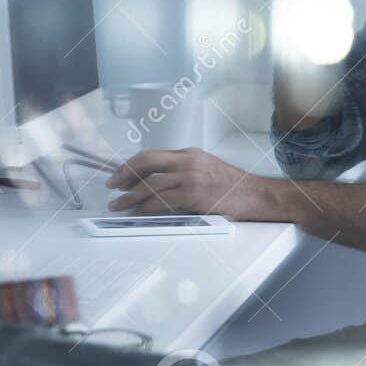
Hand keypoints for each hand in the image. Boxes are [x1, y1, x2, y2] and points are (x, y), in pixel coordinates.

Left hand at [106, 149, 273, 220]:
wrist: (254, 195)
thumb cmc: (231, 186)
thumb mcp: (205, 168)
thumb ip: (182, 170)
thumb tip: (154, 182)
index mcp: (190, 154)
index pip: (151, 155)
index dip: (130, 165)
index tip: (118, 175)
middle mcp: (188, 162)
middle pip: (146, 162)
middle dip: (124, 175)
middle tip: (112, 187)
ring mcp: (190, 177)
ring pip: (150, 184)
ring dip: (129, 196)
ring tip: (118, 205)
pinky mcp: (193, 194)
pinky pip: (161, 200)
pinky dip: (145, 207)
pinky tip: (138, 212)